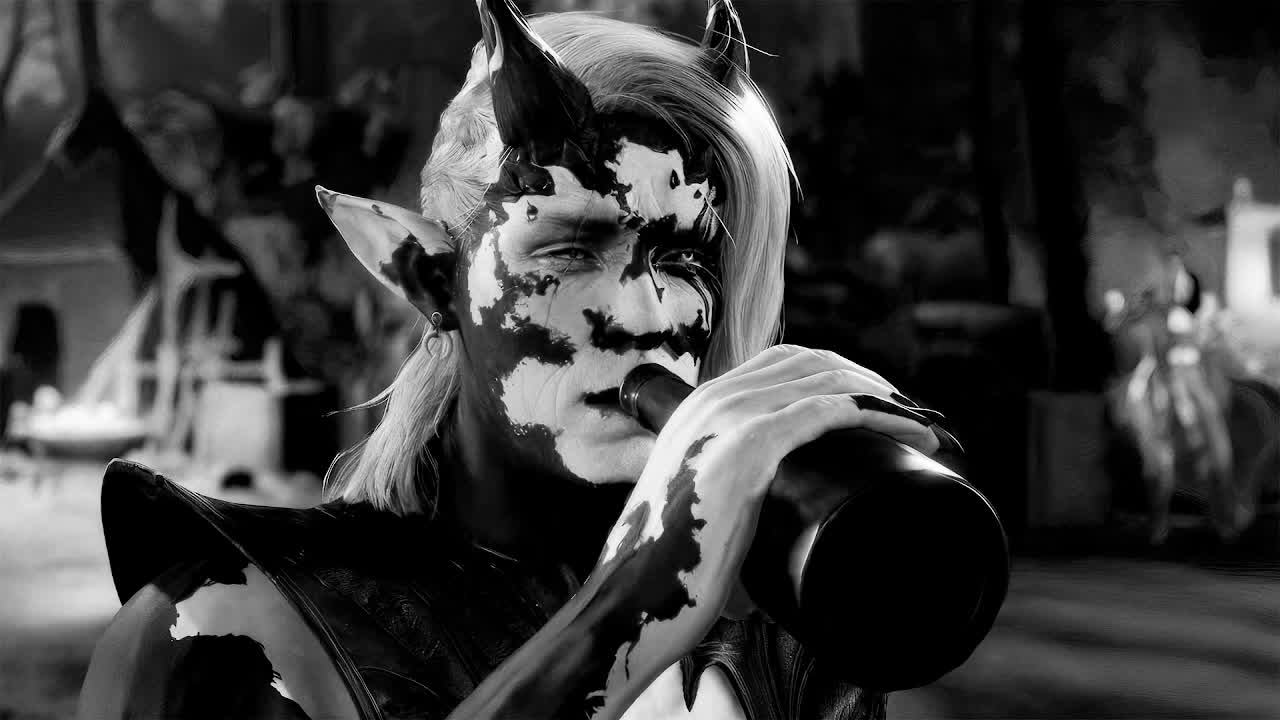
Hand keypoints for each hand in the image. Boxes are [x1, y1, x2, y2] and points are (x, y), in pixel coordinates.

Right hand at [588, 345, 940, 705]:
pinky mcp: (748, 447)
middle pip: (810, 360)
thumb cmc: (669, 573)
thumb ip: (724, 510)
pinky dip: (878, 416)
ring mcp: (728, 418)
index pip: (782, 362)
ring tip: (922, 428)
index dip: (837, 375)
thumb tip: (761, 563)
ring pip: (827, 379)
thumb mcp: (696, 516)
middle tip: (909, 419)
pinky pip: (829, 410)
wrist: (634, 597)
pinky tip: (910, 433)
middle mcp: (710, 401)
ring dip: (885, 397)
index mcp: (696, 409)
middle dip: (868, 381)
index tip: (877, 406)